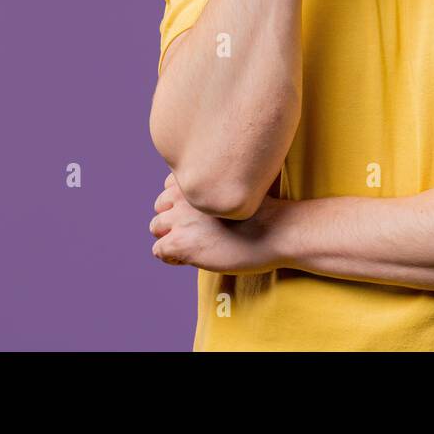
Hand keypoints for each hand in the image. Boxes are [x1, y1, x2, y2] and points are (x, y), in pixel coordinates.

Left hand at [150, 172, 283, 273]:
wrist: (278, 230)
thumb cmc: (264, 211)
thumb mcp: (235, 188)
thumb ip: (211, 189)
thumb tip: (197, 208)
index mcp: (198, 176)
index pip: (169, 187)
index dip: (183, 203)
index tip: (201, 213)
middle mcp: (184, 194)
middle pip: (160, 207)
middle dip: (174, 219)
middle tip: (198, 232)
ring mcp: (180, 218)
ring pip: (156, 228)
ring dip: (171, 238)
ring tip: (196, 245)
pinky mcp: (181, 242)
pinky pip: (159, 251)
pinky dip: (172, 257)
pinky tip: (195, 257)